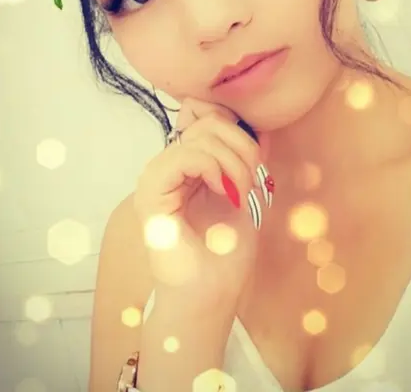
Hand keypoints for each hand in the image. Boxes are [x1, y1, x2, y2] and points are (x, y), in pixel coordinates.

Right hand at [133, 97, 271, 313]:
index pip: (206, 115)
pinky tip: (224, 191)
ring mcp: (157, 177)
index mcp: (187, 163)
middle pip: (208, 120)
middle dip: (243, 145)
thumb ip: (245, 160)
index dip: (237, 127)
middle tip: (252, 181)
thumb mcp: (245, 193)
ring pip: (200, 135)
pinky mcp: (151, 193)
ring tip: (242, 193)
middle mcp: (169, 165)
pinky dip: (213, 167)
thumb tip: (259, 128)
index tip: (256, 161)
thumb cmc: (226, 251)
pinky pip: (183, 156)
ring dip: (234, 162)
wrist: (210, 295)